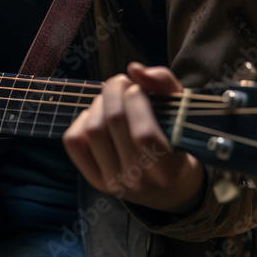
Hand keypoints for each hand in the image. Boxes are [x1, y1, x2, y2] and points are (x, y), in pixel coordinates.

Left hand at [62, 62, 205, 212]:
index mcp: (167, 169)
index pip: (143, 134)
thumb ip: (165, 85)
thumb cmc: (177, 141)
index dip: (137, 101)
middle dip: (115, 90)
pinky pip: (73, 141)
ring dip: (99, 103)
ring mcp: (113, 182)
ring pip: (93, 129)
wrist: (168, 188)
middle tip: (122, 82)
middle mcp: (138, 180)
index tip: (139, 89)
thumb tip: (134, 69)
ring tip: (111, 98)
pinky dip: (81, 120)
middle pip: (114, 122)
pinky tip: (97, 116)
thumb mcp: (182, 112)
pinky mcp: (93, 179)